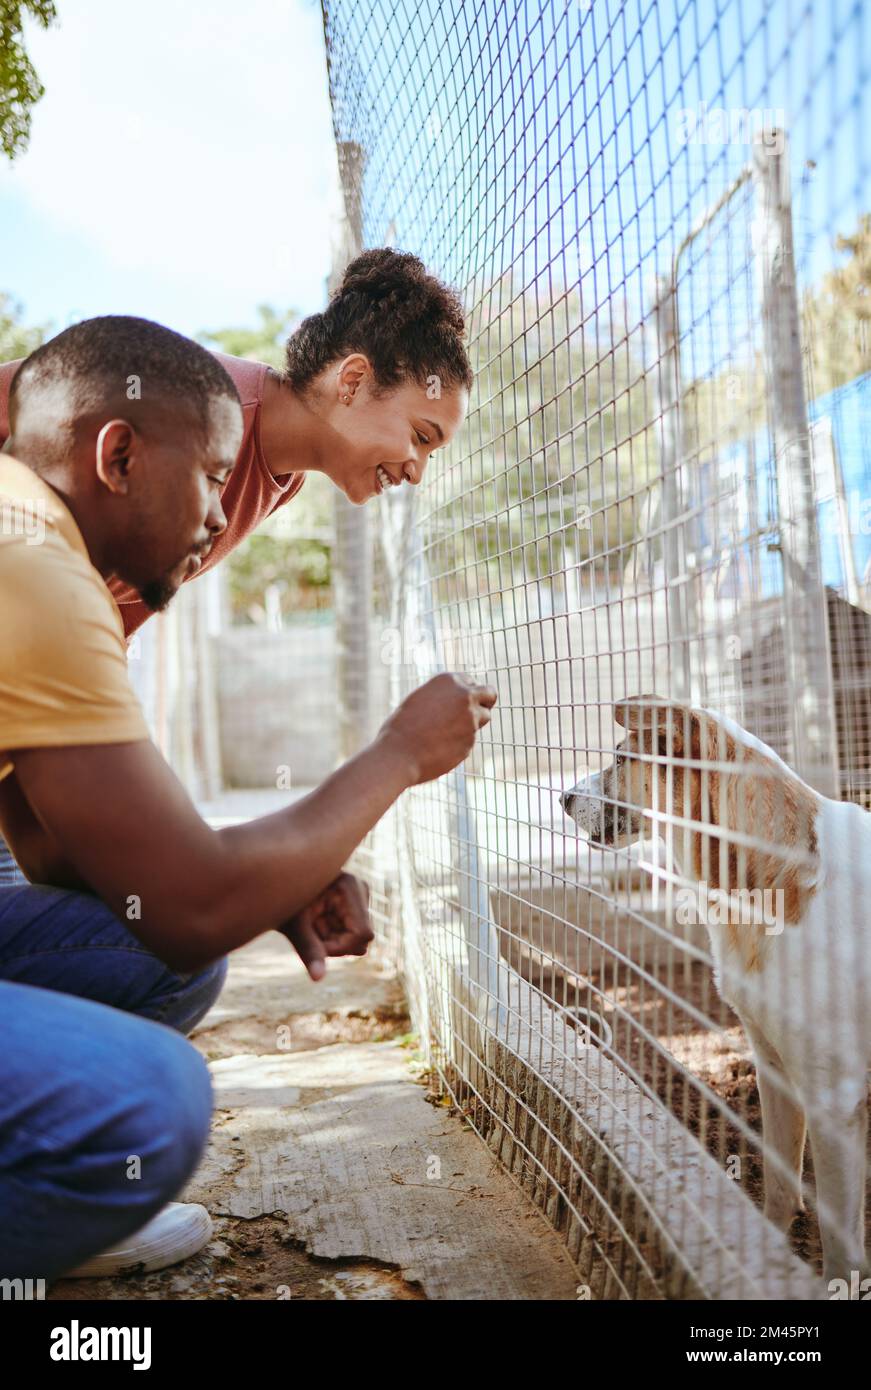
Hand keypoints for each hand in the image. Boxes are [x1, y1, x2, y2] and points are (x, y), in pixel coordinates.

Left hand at [279, 871, 373, 980]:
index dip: (340, 947)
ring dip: (334, 941)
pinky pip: (354, 934)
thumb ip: (310, 951)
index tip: (314, 943)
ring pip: (358, 939)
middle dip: (336, 944)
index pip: (362, 934)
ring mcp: (360, 895)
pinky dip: (335, 935)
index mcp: (349, 886)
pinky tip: (319, 922)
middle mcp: (360, 888)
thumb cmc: (282, 902)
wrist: (274, 886)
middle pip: (361, 939)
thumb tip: (318, 978)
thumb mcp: (295, 927)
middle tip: (309, 932)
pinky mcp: (357, 902)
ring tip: (312, 925)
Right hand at [376, 672, 496, 785]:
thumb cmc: (402, 726)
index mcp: (449, 680)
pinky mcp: (471, 741)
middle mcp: (464, 696)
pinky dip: (459, 742)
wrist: (399, 753)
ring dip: (472, 723)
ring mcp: (471, 719)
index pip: (471, 681)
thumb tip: (459, 698)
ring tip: (446, 732)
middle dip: (485, 702)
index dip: (467, 692)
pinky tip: (439, 747)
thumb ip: (443, 696)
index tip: (461, 700)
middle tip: (478, 710)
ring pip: (484, 718)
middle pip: (490, 694)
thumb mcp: (421, 699)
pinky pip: (469, 739)